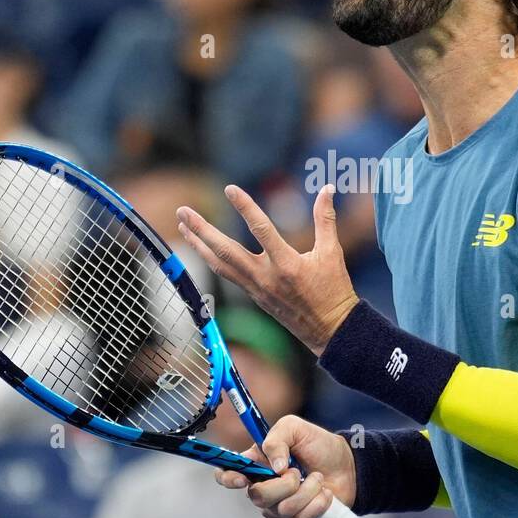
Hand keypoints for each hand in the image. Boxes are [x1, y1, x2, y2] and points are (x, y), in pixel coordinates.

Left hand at [177, 184, 358, 355]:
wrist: (330, 329)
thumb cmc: (334, 290)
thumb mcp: (332, 252)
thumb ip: (326, 219)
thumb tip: (327, 187)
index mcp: (287, 265)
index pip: (262, 229)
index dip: (245, 207)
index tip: (230, 189)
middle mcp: (266, 277)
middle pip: (225, 250)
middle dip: (201, 230)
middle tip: (183, 211)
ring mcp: (256, 288)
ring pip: (219, 264)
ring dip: (198, 244)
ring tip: (183, 226)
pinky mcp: (254, 295)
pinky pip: (226, 274)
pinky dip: (211, 259)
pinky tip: (202, 248)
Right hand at [214, 415, 356, 517]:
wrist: (347, 467)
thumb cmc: (318, 445)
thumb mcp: (295, 428)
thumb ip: (277, 439)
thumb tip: (274, 467)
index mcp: (255, 464)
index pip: (226, 474)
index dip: (227, 479)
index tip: (242, 479)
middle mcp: (261, 487)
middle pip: (257, 496)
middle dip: (284, 484)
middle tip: (298, 471)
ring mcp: (276, 508)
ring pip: (282, 508)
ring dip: (307, 490)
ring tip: (317, 479)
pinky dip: (317, 503)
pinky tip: (324, 494)